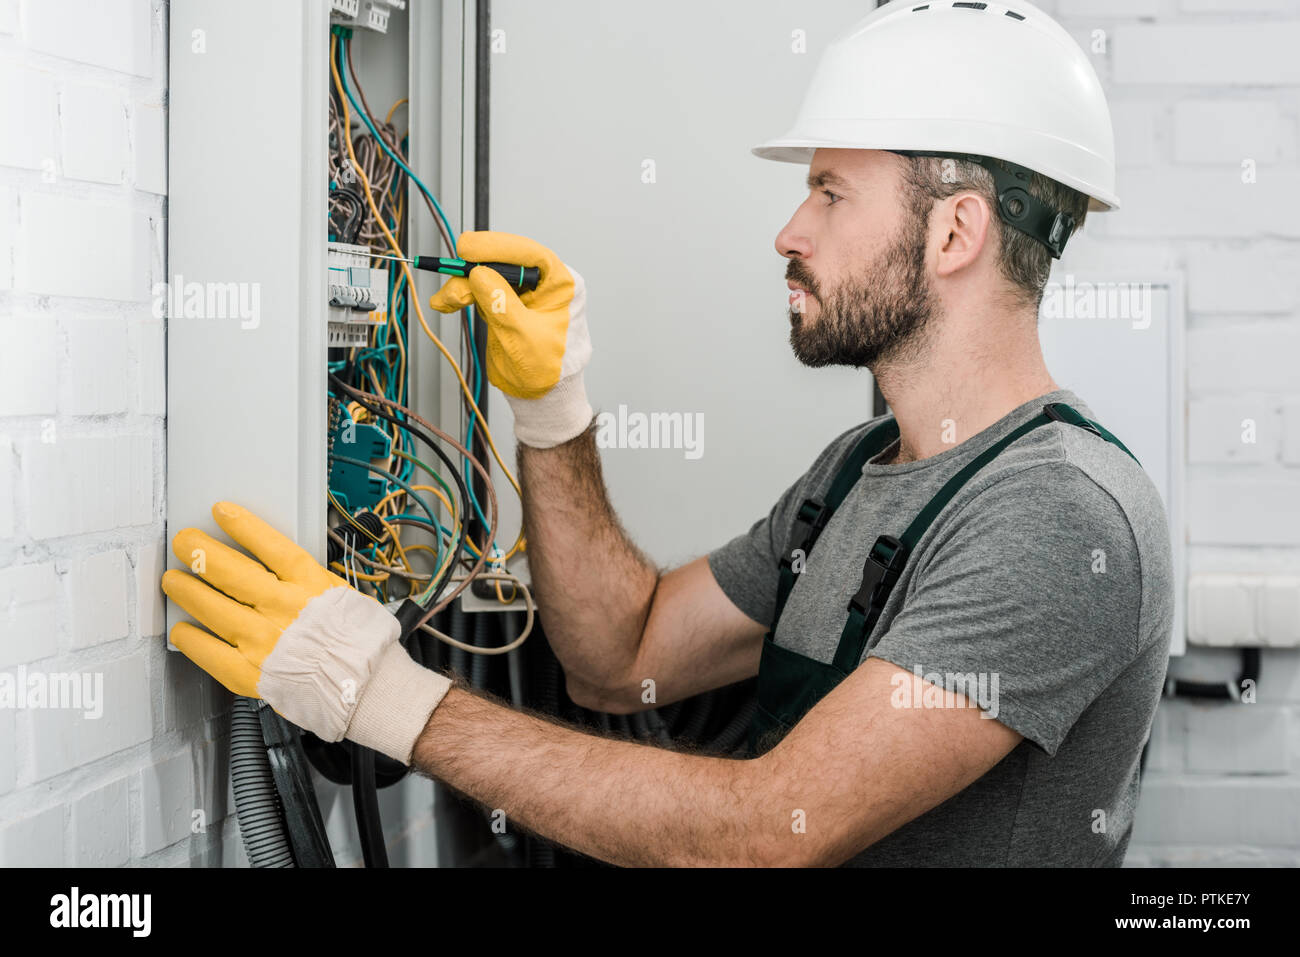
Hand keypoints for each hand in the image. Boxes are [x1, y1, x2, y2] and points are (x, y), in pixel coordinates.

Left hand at [160, 502, 450, 764]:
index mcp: (310, 586)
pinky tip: (182, 628)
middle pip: (231, 572)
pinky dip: (191, 638)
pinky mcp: (250, 673)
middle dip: (200, 552)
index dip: (242, 525)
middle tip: (184, 542)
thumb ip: (308, 582)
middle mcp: (283, 609)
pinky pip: (209, 652)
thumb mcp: (342, 596)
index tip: (222, 512)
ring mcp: (263, 641)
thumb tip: (278, 567)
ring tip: (173, 579)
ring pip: (212, 607)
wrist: (367, 690)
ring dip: (187, 590)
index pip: (270, 546)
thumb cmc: (361, 645)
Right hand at [428, 230, 592, 447]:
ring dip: (462, 285)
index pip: (529, 253)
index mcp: (561, 284)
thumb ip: (501, 304)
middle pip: (503, 261)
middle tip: (453, 279)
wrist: (543, 397)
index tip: (468, 248)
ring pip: (487, 275)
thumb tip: (479, 275)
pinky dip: (463, 294)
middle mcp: (543, 282)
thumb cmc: (549, 371)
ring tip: (446, 301)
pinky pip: (481, 290)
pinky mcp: (505, 302)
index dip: (496, 247)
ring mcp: (523, 292)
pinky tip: (448, 302)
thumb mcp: (523, 338)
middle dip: (473, 271)